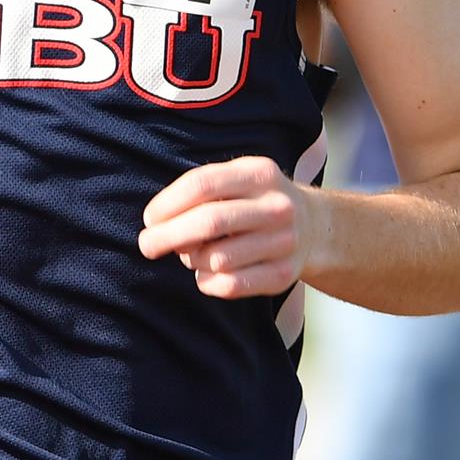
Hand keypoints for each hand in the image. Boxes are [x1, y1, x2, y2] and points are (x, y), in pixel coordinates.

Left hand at [137, 155, 323, 299]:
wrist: (313, 226)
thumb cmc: (253, 201)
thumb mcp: (236, 178)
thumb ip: (200, 191)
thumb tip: (156, 224)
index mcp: (259, 173)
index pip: (202, 184)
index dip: (167, 203)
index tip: (149, 219)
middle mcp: (276, 206)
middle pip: (209, 222)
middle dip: (167, 236)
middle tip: (147, 245)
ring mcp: (284, 242)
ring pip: (216, 258)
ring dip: (192, 260)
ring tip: (193, 254)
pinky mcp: (284, 274)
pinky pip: (231, 285)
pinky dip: (207, 283)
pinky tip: (206, 274)